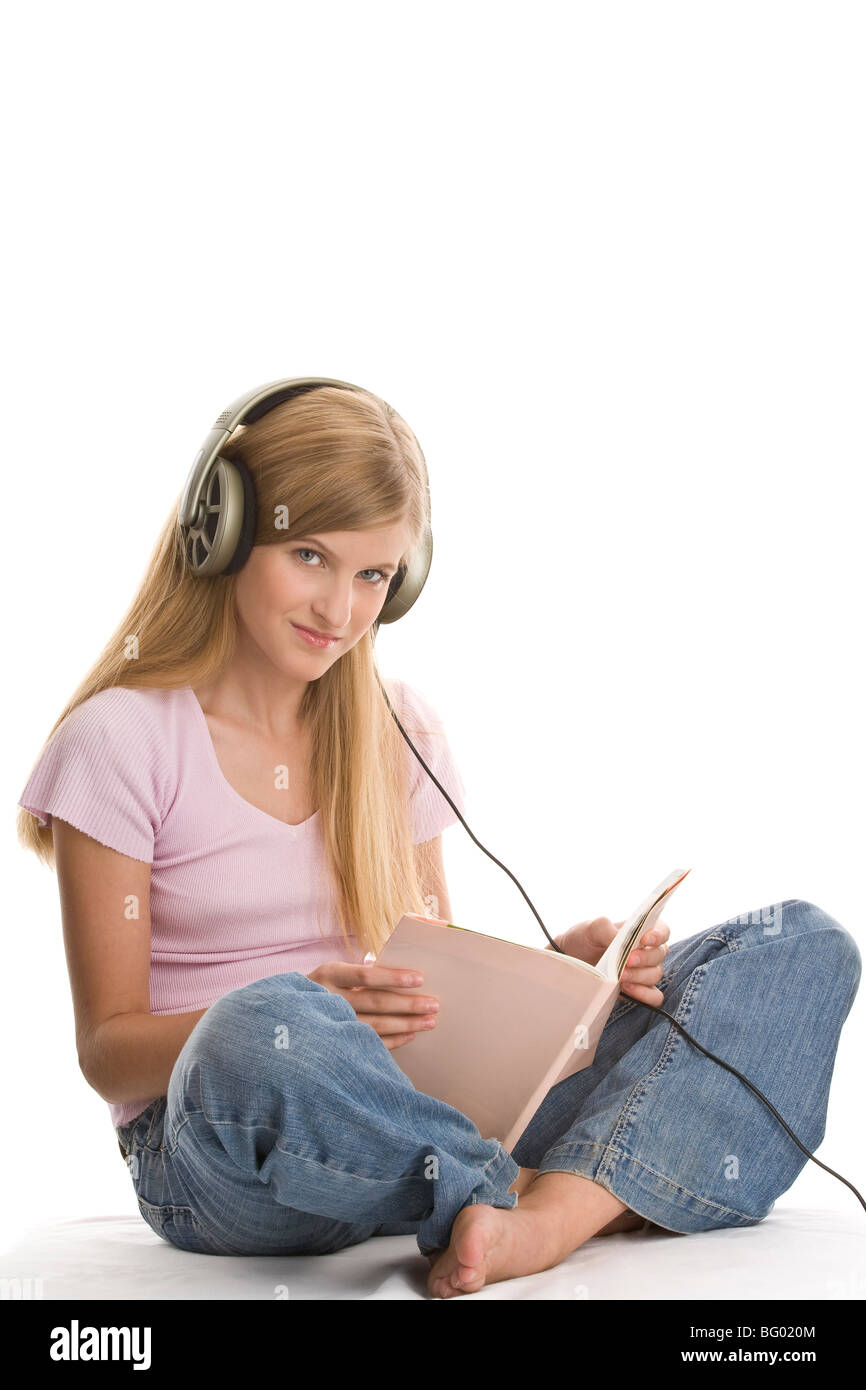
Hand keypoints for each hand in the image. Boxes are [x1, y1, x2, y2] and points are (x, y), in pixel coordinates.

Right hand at [307, 960, 439, 1049]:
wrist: (280, 1018)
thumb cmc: (319, 990)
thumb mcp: (332, 975)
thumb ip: (359, 974)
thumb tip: (401, 973)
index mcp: (329, 973)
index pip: (365, 975)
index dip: (393, 977)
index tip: (419, 978)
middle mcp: (328, 998)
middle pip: (374, 1002)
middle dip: (407, 1004)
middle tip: (434, 1005)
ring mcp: (330, 1024)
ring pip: (373, 1026)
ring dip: (404, 1024)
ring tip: (429, 1022)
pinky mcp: (333, 1044)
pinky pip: (368, 1044)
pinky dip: (391, 1041)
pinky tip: (409, 1036)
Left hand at [550, 917, 670, 1006]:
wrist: (571, 960)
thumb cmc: (585, 939)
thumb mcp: (592, 928)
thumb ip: (607, 928)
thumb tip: (621, 939)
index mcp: (641, 931)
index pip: (663, 930)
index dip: (659, 935)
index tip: (645, 939)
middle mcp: (647, 951)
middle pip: (660, 954)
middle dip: (645, 958)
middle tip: (627, 960)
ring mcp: (643, 972)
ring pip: (656, 975)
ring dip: (640, 976)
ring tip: (620, 976)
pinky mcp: (637, 990)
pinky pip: (654, 996)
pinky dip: (644, 994)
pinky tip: (628, 989)